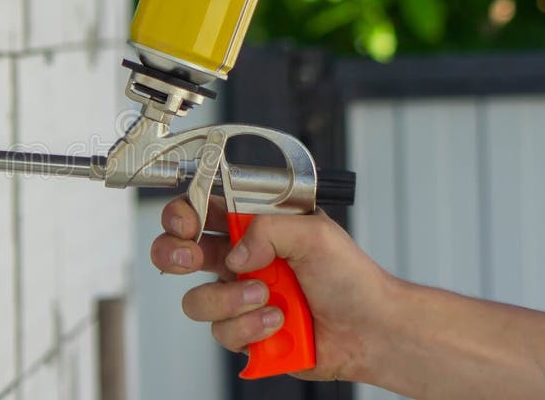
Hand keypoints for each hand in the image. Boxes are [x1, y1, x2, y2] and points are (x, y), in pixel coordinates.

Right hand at [150, 195, 394, 381]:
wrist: (370, 330)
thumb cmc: (351, 279)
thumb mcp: (315, 233)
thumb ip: (268, 229)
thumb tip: (234, 253)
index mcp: (253, 228)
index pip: (202, 212)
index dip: (183, 214)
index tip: (186, 224)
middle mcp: (239, 262)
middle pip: (178, 253)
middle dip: (174, 254)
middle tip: (192, 258)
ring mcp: (237, 298)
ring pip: (197, 299)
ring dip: (230, 300)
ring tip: (267, 298)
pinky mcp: (243, 332)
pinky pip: (221, 332)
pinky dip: (251, 328)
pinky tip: (279, 322)